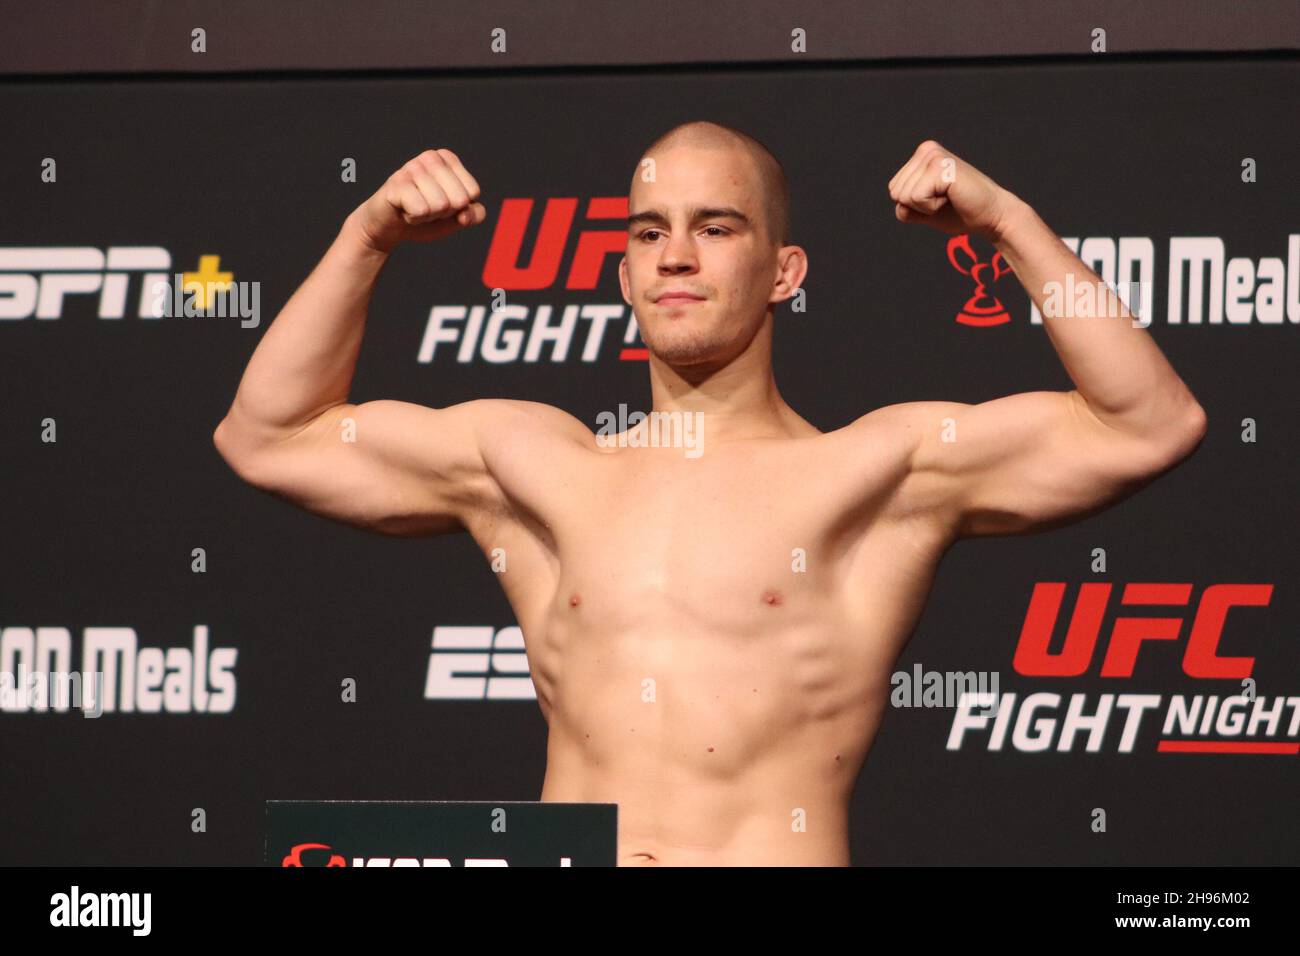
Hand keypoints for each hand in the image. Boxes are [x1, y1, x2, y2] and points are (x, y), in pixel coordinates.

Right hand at [350, 148, 485, 252]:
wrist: (389, 227)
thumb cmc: (424, 217)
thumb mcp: (456, 218)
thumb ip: (473, 215)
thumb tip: (465, 213)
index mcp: (448, 159)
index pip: (473, 192)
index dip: (459, 208)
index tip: (441, 204)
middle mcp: (431, 157)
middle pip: (459, 199)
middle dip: (444, 212)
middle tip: (426, 206)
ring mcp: (412, 167)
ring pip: (441, 205)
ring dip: (428, 216)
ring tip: (413, 207)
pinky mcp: (397, 182)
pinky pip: (422, 210)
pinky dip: (414, 218)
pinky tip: (404, 210)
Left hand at [887, 140, 1015, 239]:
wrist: (991, 215)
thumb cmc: (960, 212)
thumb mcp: (924, 210)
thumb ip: (905, 204)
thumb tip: (894, 195)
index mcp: (921, 156)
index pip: (894, 190)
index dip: (913, 206)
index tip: (938, 199)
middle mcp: (926, 150)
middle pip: (895, 192)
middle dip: (917, 207)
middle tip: (945, 199)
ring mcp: (933, 156)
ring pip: (903, 196)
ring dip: (925, 207)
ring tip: (949, 197)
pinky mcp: (941, 167)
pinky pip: (916, 198)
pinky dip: (931, 208)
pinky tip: (951, 197)